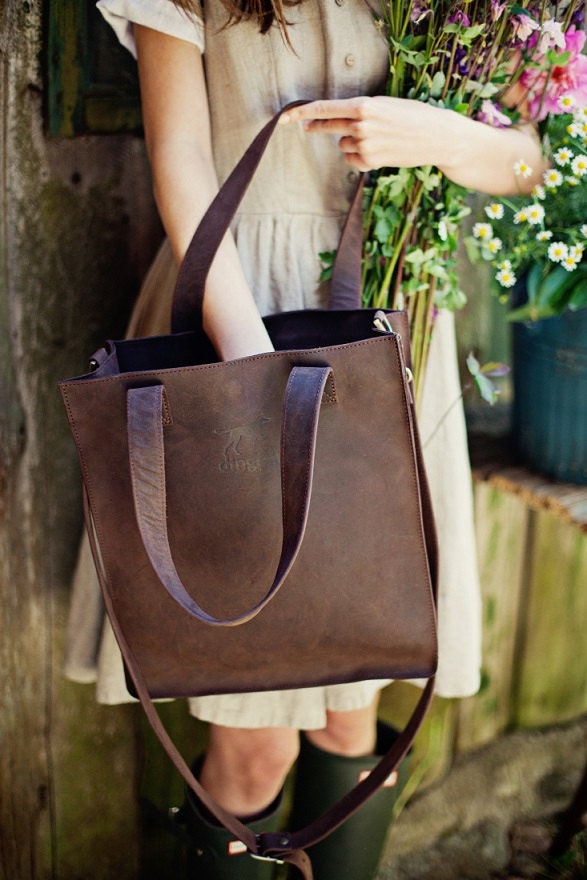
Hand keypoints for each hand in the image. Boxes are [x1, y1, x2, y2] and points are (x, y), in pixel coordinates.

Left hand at [279, 96, 450, 171]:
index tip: (285, 117)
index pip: (324, 108)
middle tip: (307, 128)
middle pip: (327, 127)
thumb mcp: (385, 106)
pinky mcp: (370, 162)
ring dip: (352, 143)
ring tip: (378, 139)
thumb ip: (360, 112)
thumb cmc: (412, 117)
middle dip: (317, 127)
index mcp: (364, 105)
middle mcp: (361, 124)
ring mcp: (365, 145)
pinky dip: (360, 158)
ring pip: (343, 145)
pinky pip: (353, 160)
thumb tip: (335, 123)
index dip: (302, 113)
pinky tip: (379, 152)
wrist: (437, 136)